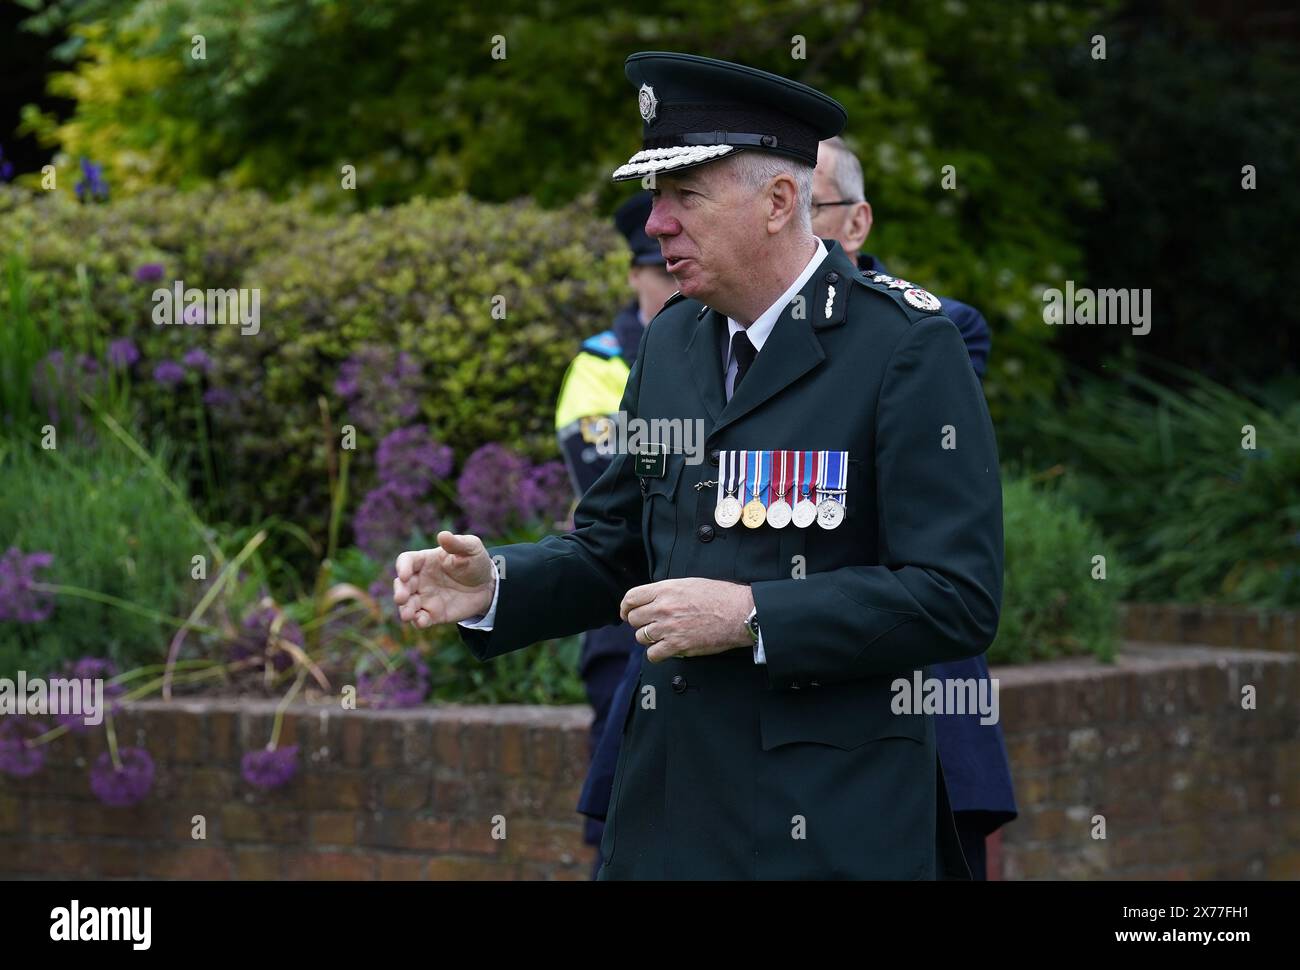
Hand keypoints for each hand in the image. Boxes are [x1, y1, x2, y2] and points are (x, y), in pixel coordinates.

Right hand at [393, 531, 494, 628]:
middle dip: (399, 591)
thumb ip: (457, 543)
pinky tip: (421, 622)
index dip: (402, 567)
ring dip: (404, 609)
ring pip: (407, 604)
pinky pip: (421, 619)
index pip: (406, 561)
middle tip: (401, 598)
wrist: (488, 586)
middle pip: (401, 585)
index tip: (404, 574)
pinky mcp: (433, 614)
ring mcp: (425, 598)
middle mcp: (420, 579)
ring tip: (406, 615)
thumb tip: (443, 535)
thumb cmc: (476, 562)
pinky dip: (418, 622)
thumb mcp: (471, 548)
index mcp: (425, 561)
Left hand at [620, 578, 753, 662]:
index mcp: (665, 589)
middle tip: (650, 626)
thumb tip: (653, 601)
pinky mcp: (677, 646)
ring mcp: (668, 627)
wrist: (739, 613)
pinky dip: (656, 654)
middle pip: (634, 619)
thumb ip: (667, 592)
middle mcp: (663, 607)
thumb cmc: (720, 596)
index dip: (626, 607)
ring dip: (649, 638)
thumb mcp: (689, 584)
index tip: (627, 613)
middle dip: (639, 623)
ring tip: (662, 637)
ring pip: (640, 637)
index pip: (631, 598)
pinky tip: (665, 650)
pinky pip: (652, 654)